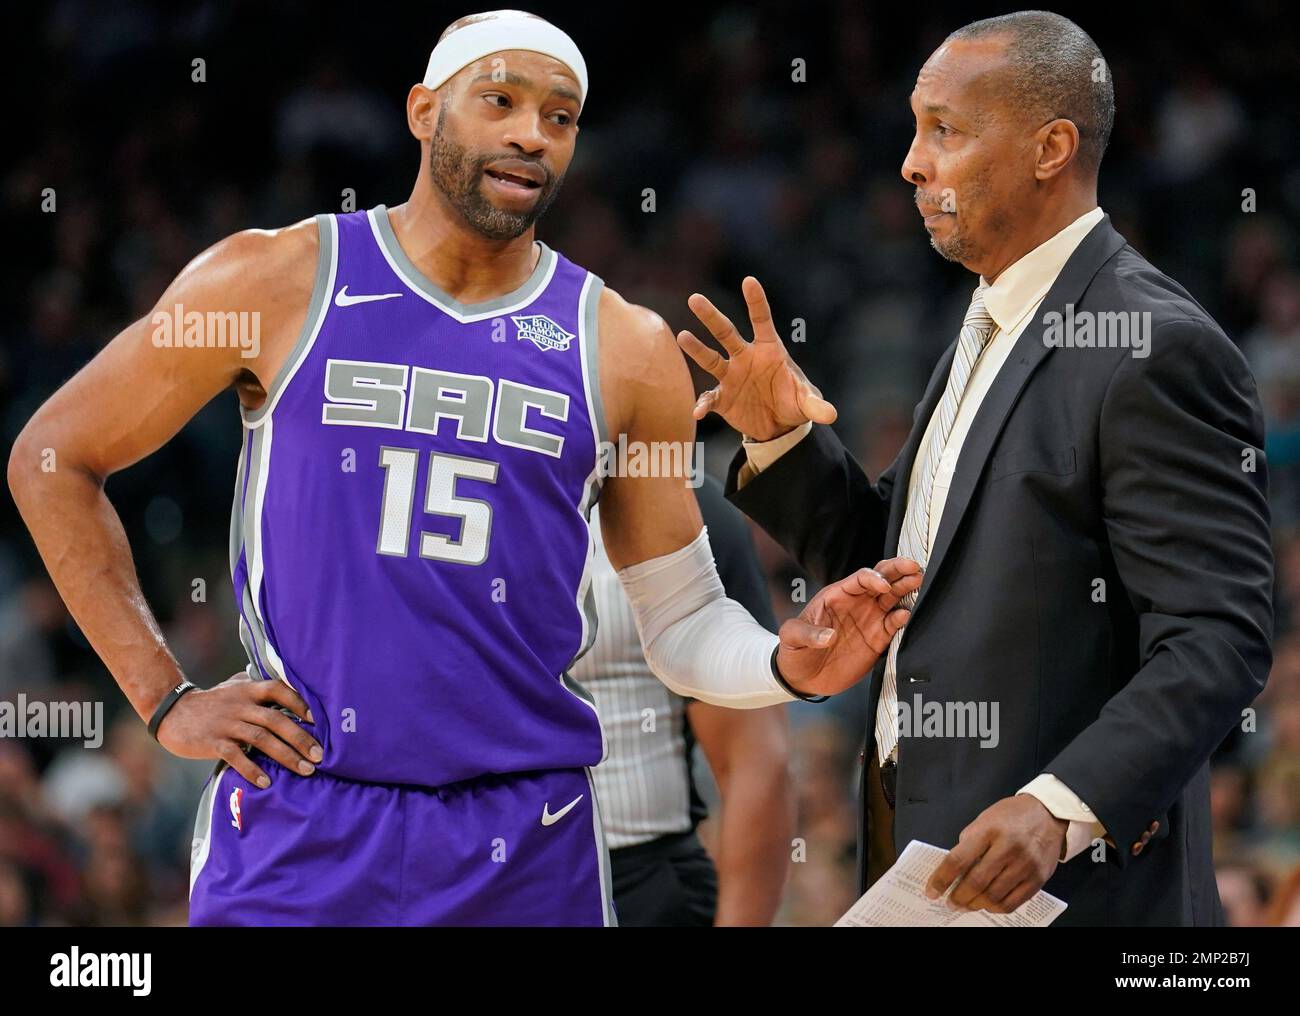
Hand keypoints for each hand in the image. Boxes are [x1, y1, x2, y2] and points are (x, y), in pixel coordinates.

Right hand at [155, 671, 322, 787]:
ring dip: (286, 756)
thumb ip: (258, 688)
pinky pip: (236, 756)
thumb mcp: (234, 686)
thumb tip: (290, 690)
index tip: (317, 721)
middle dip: (300, 739)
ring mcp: (226, 723)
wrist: (171, 711)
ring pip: (261, 739)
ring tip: (306, 770)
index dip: (299, 703)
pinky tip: (266, 782)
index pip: (278, 690)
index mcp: (248, 690)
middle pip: (276, 720)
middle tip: (320, 756)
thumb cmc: (211, 701)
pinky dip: (252, 769)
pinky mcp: (212, 742)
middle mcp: (240, 705)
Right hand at [677, 276, 836, 440]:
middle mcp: (745, 357)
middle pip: (725, 332)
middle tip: (695, 299)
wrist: (779, 425)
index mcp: (768, 350)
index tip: (749, 281)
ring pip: (710, 359)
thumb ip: (816, 406)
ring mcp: (731, 376)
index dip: (755, 301)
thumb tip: (831, 414)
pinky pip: (709, 398)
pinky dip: (702, 404)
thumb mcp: (806, 403)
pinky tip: (697, 411)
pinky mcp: (723, 398)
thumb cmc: (794, 402)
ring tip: (682, 336)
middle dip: (711, 316)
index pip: (761, 320)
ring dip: (696, 349)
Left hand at [775, 557, 921, 697]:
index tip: (884, 586)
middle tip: (914, 567)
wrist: (802, 676)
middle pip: (882, 580)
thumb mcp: (791, 637)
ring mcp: (869, 620)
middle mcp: (857, 603)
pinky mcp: (877, 639)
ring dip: (907, 588)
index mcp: (836, 596)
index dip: (874, 578)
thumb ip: (807, 634)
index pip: (859, 579)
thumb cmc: (794, 650)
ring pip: (893, 598)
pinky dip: (903, 618)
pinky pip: (894, 625)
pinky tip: (907, 615)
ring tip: (920, 581)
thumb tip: (829, 636)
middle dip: (898, 571)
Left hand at [924, 795, 1067, 913]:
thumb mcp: (985, 819)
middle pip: (976, 882)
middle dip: (958, 897)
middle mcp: (1008, 848)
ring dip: (975, 905)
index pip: (958, 859)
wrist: (1049, 814)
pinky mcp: (1038, 879)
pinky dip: (996, 908)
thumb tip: (955, 870)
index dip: (942, 879)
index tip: (931, 891)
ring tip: (967, 905)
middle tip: (950, 903)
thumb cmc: (1011, 816)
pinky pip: (1013, 903)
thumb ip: (969, 842)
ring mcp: (1025, 866)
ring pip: (994, 897)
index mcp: (989, 830)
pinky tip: (987, 905)